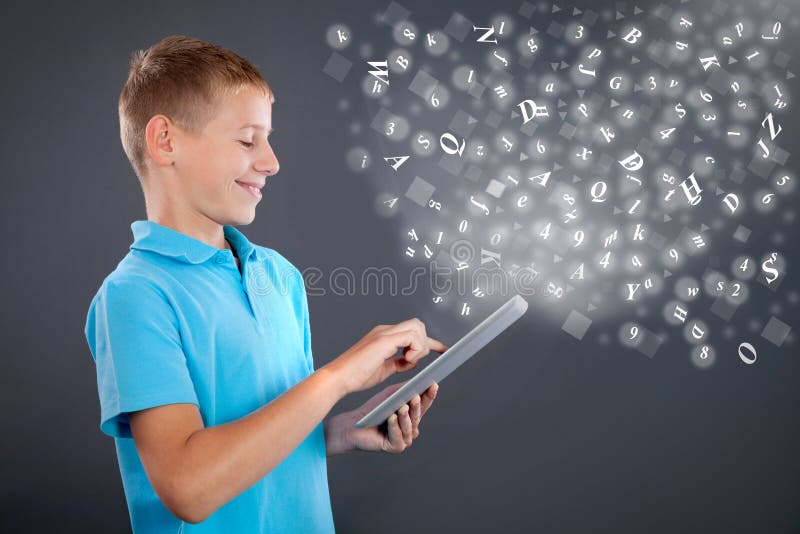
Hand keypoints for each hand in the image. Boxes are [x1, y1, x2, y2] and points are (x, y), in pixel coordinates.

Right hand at [326, 318, 447, 395]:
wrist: (338, 378)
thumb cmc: (355, 376)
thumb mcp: (384, 369)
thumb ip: (399, 363)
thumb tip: (412, 361)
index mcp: (384, 336)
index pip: (412, 331)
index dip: (430, 341)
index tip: (443, 350)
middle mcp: (384, 331)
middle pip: (418, 325)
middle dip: (425, 342)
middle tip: (415, 360)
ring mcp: (384, 333)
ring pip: (417, 328)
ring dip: (420, 346)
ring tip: (408, 361)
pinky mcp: (384, 340)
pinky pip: (411, 336)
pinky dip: (415, 349)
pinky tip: (407, 359)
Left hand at [328, 381, 439, 454]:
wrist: (355, 425)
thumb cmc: (373, 410)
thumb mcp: (390, 396)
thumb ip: (404, 389)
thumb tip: (419, 381)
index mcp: (411, 416)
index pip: (423, 405)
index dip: (429, 395)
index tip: (433, 384)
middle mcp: (410, 429)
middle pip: (416, 416)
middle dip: (417, 407)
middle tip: (416, 396)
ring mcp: (404, 439)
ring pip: (408, 427)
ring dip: (405, 417)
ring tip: (403, 407)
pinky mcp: (394, 447)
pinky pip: (397, 436)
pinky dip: (394, 426)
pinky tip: (392, 418)